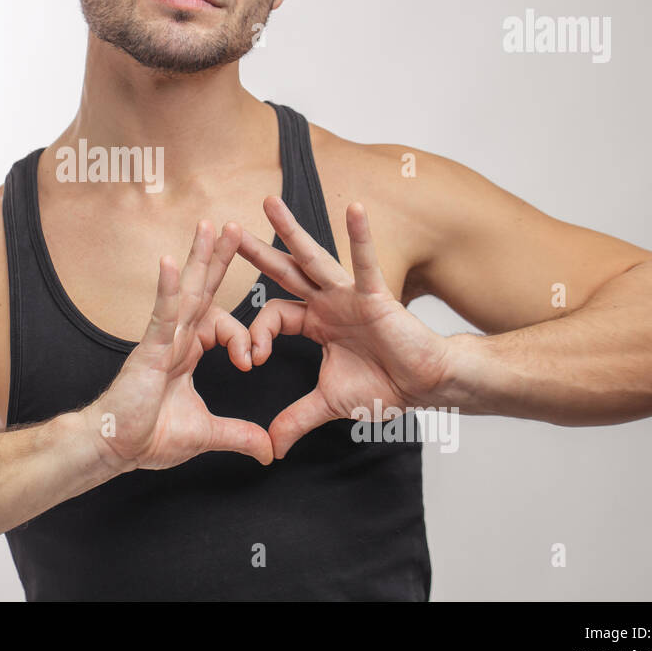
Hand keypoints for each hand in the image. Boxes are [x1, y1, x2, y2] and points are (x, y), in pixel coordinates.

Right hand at [79, 220, 274, 471]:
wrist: (115, 449)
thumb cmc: (148, 437)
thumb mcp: (206, 434)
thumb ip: (239, 435)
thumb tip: (269, 451)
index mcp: (187, 352)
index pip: (222, 324)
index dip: (242, 336)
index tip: (250, 361)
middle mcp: (176, 339)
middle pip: (203, 290)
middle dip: (219, 259)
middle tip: (235, 226)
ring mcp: (162, 341)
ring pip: (185, 292)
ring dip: (199, 258)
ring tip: (210, 226)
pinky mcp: (149, 349)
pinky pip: (162, 314)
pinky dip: (167, 289)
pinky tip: (171, 264)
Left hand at [238, 196, 453, 458]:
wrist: (426, 386)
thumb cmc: (385, 387)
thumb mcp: (330, 403)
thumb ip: (297, 418)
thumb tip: (272, 448)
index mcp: (315, 323)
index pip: (272, 315)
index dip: (257, 334)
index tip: (251, 359)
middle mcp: (328, 302)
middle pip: (282, 272)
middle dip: (254, 252)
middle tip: (225, 229)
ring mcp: (349, 295)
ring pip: (313, 258)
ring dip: (289, 231)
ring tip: (268, 203)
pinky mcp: (376, 295)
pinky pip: (366, 262)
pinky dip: (360, 237)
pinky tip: (354, 210)